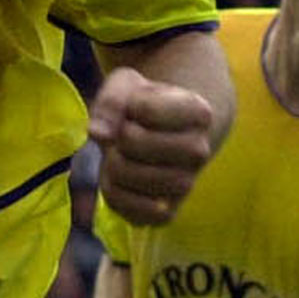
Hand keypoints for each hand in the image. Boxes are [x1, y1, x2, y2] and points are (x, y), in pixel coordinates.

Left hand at [89, 67, 217, 225]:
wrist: (164, 136)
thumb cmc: (145, 106)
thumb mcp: (128, 86)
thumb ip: (112, 101)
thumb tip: (99, 134)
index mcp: (199, 112)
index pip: (146, 109)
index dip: (129, 105)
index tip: (136, 108)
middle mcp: (199, 150)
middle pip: (134, 141)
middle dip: (118, 135)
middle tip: (125, 134)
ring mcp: (186, 184)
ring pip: (127, 174)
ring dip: (111, 163)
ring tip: (121, 155)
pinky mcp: (168, 212)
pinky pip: (131, 209)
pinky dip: (114, 194)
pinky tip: (119, 180)